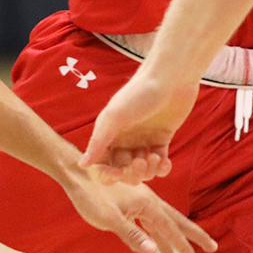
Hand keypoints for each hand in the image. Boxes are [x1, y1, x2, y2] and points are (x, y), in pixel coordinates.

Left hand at [60, 171, 215, 252]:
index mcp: (148, 203)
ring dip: (168, 241)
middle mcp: (148, 200)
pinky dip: (152, 233)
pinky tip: (152, 244)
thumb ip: (132, 235)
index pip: (171, 229)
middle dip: (191, 238)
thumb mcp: (110, 219)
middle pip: (174, 222)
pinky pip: (146, 220)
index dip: (185, 245)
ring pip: (159, 223)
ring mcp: (139, 200)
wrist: (76, 173)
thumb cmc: (90, 196)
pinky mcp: (128, 201)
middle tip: (210, 250)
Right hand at [81, 69, 197, 183]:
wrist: (170, 79)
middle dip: (131, 173)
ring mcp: (143, 139)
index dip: (107, 174)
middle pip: (123, 170)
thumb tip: (81, 165)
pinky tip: (164, 161)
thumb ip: (98, 142)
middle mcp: (124, 139)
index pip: (101, 163)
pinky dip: (162, 167)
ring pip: (142, 169)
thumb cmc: (139, 94)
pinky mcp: (162, 138)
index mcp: (108, 134)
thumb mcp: (114, 117)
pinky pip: (159, 163)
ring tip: (155, 158)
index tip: (117, 173)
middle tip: (140, 163)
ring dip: (148, 170)